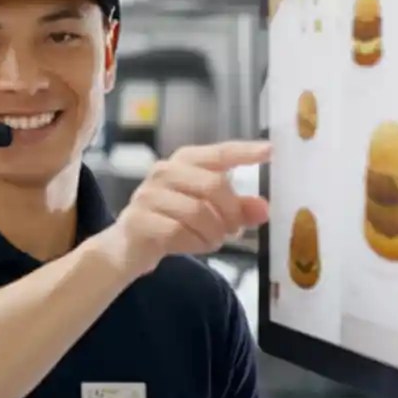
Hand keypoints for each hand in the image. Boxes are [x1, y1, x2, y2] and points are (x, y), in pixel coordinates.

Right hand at [98, 141, 271, 277]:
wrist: (128, 246)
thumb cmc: (173, 222)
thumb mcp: (210, 214)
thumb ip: (238, 210)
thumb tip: (263, 208)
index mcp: (184, 162)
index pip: (219, 153)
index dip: (244, 151)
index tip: (269, 150)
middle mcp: (164, 172)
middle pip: (213, 185)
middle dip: (231, 213)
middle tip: (234, 231)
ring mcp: (148, 195)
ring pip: (198, 212)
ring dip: (213, 233)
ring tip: (211, 240)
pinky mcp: (138, 220)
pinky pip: (179, 232)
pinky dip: (195, 243)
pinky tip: (193, 245)